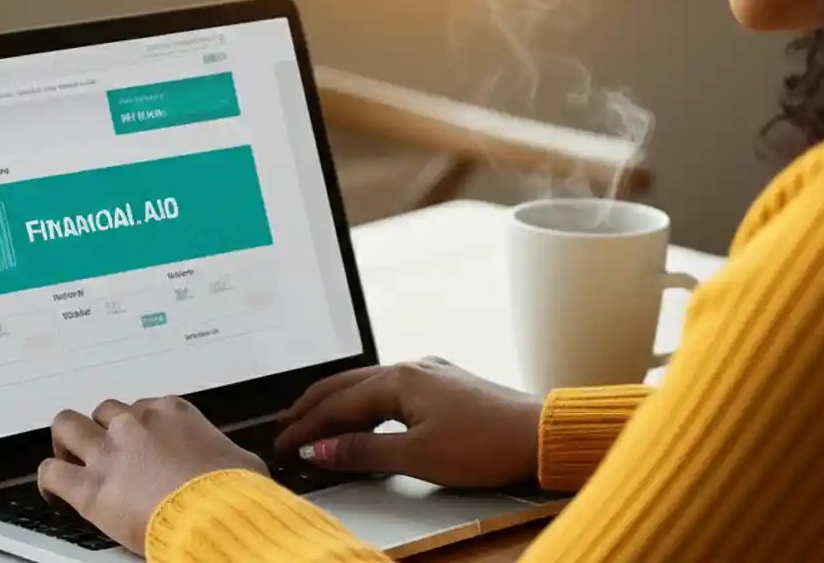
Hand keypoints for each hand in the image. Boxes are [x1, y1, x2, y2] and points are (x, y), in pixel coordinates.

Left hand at [37, 397, 266, 553]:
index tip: (143, 446)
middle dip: (101, 428)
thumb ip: (220, 452)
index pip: (144, 408)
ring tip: (70, 458)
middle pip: (104, 411)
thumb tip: (230, 464)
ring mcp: (109, 453)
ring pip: (67, 426)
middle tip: (104, 450)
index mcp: (172, 412)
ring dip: (67, 441)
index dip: (141, 429)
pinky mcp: (90, 488)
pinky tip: (54, 493)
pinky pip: (52, 473)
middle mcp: (135, 423)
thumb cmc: (234, 490)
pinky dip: (50, 480)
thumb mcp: (239, 459)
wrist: (217, 514)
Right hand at [276, 357, 542, 487]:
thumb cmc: (485, 445)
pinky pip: (391, 388)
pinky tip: (365, 414)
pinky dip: (367, 403)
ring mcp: (430, 373)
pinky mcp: (446, 384)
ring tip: (315, 419)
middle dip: (312, 405)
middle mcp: (411, 368)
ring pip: (369, 384)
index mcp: (399, 380)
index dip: (306, 426)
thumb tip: (321, 449)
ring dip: (339, 403)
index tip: (283, 444)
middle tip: (285, 425)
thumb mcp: (417, 456)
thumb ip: (363, 451)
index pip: (338, 404)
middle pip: (347, 385)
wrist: (540, 436)